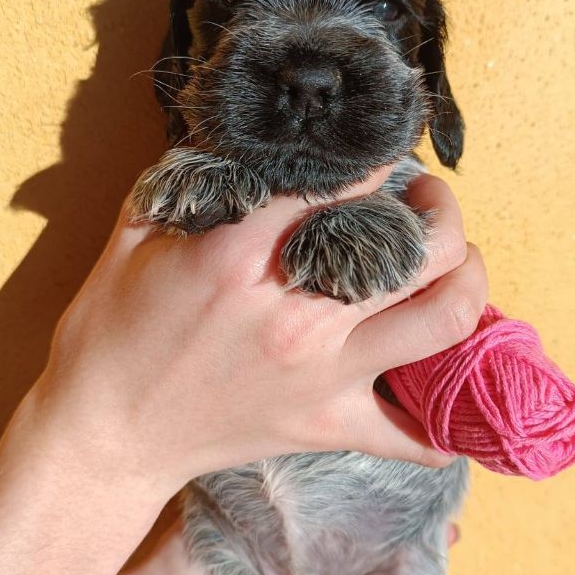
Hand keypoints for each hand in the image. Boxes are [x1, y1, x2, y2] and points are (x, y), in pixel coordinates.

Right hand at [36, 169, 487, 501]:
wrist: (103, 437)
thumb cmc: (111, 333)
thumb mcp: (134, 232)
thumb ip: (194, 176)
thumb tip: (248, 136)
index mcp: (241, 258)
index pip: (347, 184)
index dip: (379, 155)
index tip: (384, 147)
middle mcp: (297, 316)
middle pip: (422, 249)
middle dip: (443, 210)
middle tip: (428, 201)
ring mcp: (322, 377)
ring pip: (443, 321)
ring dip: (470, 281)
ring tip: (457, 263)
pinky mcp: (328, 426)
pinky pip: (416, 434)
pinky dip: (446, 416)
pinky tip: (449, 388)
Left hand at [59, 510, 460, 574]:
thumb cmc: (175, 563)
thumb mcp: (227, 507)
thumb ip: (271, 477)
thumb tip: (322, 422)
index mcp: (286, 532)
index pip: (352, 509)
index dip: (390, 496)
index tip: (424, 478)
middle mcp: (302, 571)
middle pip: (374, 555)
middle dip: (413, 546)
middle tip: (448, 532)